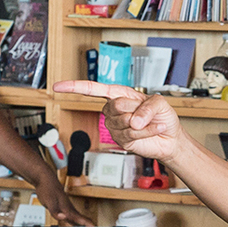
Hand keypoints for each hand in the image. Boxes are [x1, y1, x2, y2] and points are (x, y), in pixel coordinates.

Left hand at [34, 176, 91, 225]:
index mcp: (67, 208)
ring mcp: (65, 206)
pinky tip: (71, 222)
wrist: (44, 178)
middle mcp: (68, 208)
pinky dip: (72, 220)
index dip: (88, 224)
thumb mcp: (49, 202)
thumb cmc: (47, 188)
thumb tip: (64, 217)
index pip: (80, 218)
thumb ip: (56, 212)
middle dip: (87, 224)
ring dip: (81, 223)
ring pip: (75, 216)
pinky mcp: (60, 206)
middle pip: (80, 218)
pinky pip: (69, 215)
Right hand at [52, 81, 183, 163]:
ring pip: (124, 122)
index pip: (92, 89)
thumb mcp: (159, 102)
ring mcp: (115, 126)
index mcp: (118, 94)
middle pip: (115, 106)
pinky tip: (154, 129)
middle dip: (135, 109)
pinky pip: (131, 134)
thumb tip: (133, 121)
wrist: (169, 137)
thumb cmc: (162, 115)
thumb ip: (147, 107)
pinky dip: (147, 131)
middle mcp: (113, 110)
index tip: (58, 86)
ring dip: (144, 123)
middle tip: (146, 113)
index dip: (74, 87)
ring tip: (152, 123)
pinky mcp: (121, 140)